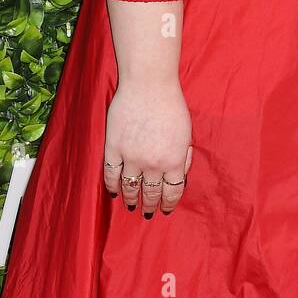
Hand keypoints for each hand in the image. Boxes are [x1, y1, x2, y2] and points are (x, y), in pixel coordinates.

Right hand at [103, 78, 192, 218]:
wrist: (149, 85)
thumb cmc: (172, 104)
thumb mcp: (186, 132)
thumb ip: (183, 154)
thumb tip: (180, 171)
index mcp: (174, 161)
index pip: (172, 192)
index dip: (169, 203)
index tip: (166, 209)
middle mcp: (153, 165)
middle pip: (151, 193)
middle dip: (151, 205)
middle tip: (149, 212)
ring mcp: (131, 158)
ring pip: (130, 188)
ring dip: (131, 199)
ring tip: (132, 205)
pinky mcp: (113, 149)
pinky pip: (111, 175)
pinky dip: (112, 186)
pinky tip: (114, 192)